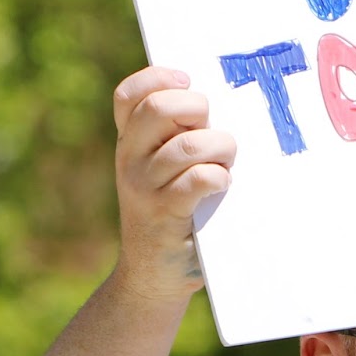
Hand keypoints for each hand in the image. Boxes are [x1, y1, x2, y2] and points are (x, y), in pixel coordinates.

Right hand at [111, 66, 236, 305]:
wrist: (153, 276)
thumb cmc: (174, 216)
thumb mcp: (164, 173)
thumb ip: (176, 140)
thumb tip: (217, 107)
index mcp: (129, 143)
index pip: (128, 95)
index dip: (157, 79)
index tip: (187, 81)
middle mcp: (129, 159)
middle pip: (159, 109)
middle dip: (197, 109)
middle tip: (214, 131)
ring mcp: (144, 187)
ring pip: (188, 146)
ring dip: (220, 149)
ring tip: (227, 165)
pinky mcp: (164, 214)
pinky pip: (198, 179)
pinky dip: (219, 178)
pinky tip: (223, 186)